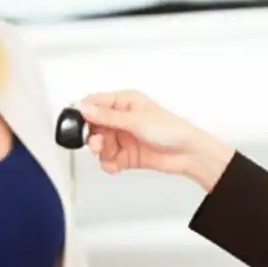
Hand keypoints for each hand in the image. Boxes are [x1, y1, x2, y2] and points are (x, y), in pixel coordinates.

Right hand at [76, 90, 233, 190]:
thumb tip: (86, 108)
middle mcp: (122, 119)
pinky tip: (115, 164)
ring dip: (100, 150)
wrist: (187, 153)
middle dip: (92, 135)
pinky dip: (109, 163)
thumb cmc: (171, 130)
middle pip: (94, 126)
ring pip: (100, 144)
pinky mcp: (126, 155)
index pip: (95, 103)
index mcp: (124, 102)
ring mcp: (123, 138)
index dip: (85, 112)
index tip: (80, 122)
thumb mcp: (136, 120)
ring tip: (108, 152)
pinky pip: (108, 160)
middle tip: (97, 142)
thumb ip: (108, 116)